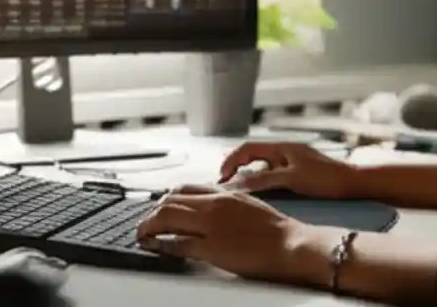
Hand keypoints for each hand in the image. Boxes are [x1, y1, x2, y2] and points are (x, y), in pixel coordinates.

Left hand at [135, 185, 328, 284]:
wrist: (293, 245)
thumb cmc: (277, 230)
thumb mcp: (249, 205)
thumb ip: (227, 204)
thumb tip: (211, 209)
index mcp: (224, 194)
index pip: (184, 188)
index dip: (167, 198)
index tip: (161, 206)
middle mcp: (213, 205)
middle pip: (170, 200)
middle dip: (153, 211)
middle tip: (147, 222)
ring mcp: (210, 226)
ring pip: (167, 217)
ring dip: (149, 225)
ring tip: (143, 234)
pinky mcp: (211, 248)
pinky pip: (177, 243)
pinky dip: (160, 244)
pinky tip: (155, 246)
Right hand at [219, 141, 357, 198]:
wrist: (356, 184)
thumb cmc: (326, 179)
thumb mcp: (291, 179)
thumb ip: (263, 179)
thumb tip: (237, 183)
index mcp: (280, 148)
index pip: (245, 149)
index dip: (230, 162)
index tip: (221, 179)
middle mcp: (284, 152)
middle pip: (252, 156)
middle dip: (236, 169)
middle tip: (226, 186)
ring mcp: (292, 162)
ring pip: (262, 167)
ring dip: (250, 177)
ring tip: (242, 193)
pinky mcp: (299, 173)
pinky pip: (273, 175)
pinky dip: (263, 183)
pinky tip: (264, 196)